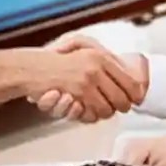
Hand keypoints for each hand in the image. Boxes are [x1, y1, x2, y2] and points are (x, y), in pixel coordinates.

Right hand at [31, 36, 147, 122]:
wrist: (32, 68)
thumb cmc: (56, 60)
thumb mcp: (83, 49)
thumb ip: (105, 61)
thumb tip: (130, 79)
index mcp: (101, 56)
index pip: (132, 82)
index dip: (134, 96)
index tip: (133, 101)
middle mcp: (97, 67)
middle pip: (123, 100)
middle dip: (119, 108)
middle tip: (113, 108)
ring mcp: (87, 81)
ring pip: (108, 110)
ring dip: (102, 113)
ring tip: (92, 106)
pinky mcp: (76, 93)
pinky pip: (92, 114)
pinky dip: (88, 116)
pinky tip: (80, 107)